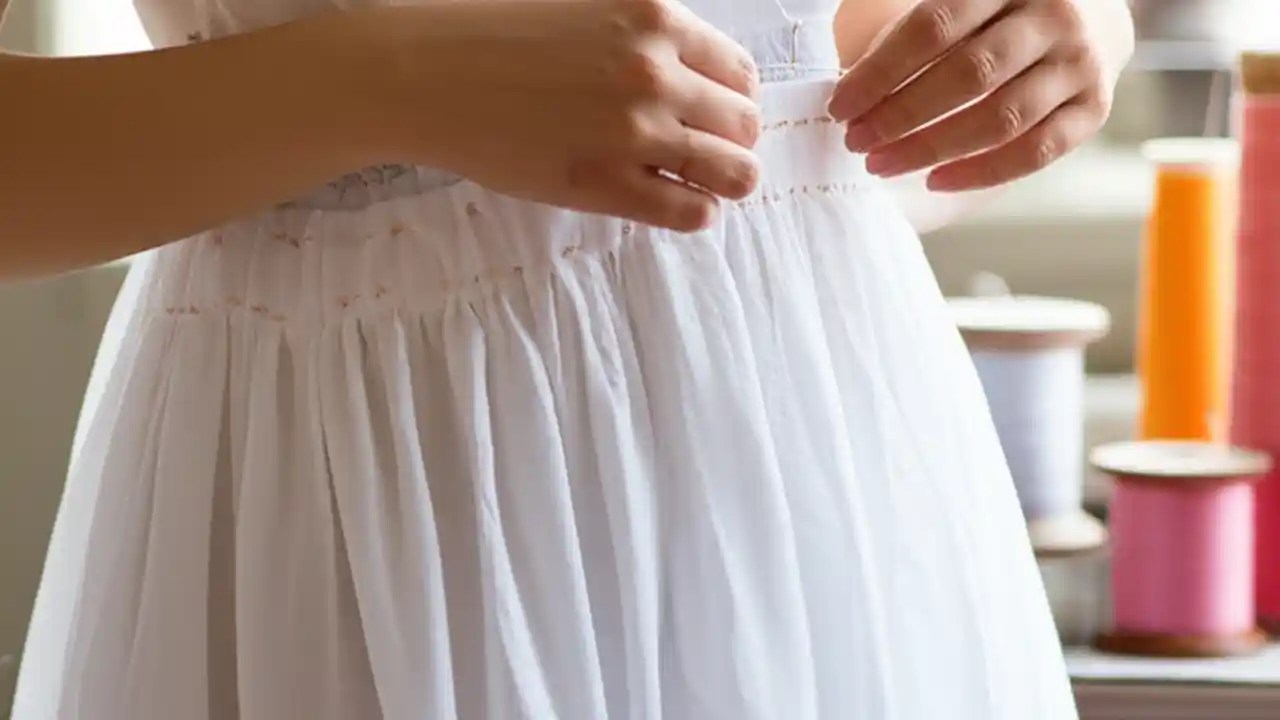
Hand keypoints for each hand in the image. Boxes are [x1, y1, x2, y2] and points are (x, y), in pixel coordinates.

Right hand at [375, 0, 761, 230]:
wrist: (424, 72)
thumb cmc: (493, 32)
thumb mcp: (587, 3)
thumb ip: (645, 30)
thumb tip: (690, 69)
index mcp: (655, 17)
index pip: (740, 73)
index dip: (731, 99)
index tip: (712, 113)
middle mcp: (656, 72)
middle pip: (745, 124)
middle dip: (732, 141)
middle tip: (702, 152)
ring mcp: (635, 132)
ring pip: (734, 173)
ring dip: (724, 181)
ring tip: (698, 183)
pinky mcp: (607, 184)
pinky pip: (689, 211)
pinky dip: (694, 212)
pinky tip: (674, 202)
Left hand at [826, 0, 1133, 190]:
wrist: (1089, 12)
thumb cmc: (995, 11)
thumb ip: (911, 27)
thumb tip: (847, 81)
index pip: (934, 27)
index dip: (881, 72)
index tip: (840, 107)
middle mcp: (1053, 15)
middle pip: (968, 75)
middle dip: (902, 116)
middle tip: (856, 142)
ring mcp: (1080, 62)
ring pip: (1001, 118)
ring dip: (932, 149)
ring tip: (882, 164)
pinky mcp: (1094, 107)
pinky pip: (1036, 151)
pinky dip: (981, 172)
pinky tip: (935, 180)